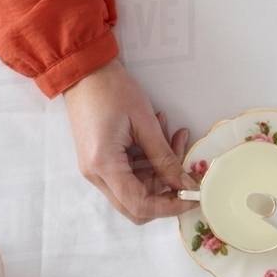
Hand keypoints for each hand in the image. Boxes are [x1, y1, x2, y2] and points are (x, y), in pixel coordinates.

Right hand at [64, 57, 196, 222]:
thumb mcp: (145, 122)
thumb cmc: (112, 89)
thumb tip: (187, 185)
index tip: (192, 196)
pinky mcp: (101, 161)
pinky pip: (130, 174)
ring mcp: (96, 169)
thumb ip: (166, 158)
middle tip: (187, 172)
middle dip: (166, 192)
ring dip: (161, 170)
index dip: (170, 206)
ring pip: (137, 189)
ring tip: (175, 136)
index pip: (140, 205)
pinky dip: (150, 161)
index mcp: (104, 165)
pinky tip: (161, 135)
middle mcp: (96, 175)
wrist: (84, 70)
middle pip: (137, 206)